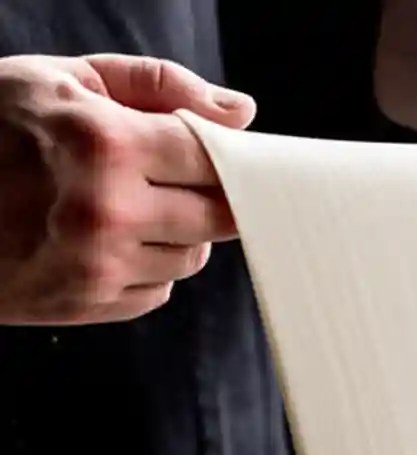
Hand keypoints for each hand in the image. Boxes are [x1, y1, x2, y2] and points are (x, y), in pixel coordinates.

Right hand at [0, 54, 254, 324]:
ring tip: (124, 203)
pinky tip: (101, 239)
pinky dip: (144, 265)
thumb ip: (160, 88)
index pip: (219, 161)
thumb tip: (242, 114)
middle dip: (210, 195)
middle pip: (221, 216)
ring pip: (194, 257)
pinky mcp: (84, 304)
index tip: (229, 154)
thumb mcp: (64, 78)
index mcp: (105, 145)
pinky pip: (159, 289)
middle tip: (176, 176)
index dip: (232, 157)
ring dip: (176, 232)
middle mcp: (106, 212)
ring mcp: (95, 266)